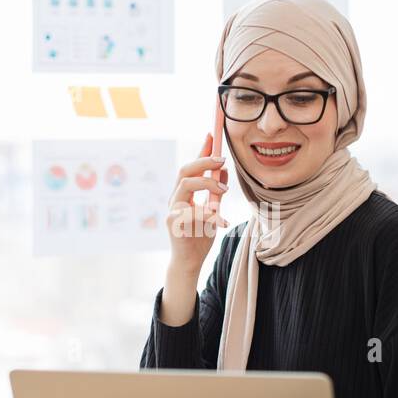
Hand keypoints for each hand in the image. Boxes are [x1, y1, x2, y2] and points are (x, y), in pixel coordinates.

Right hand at [165, 133, 229, 273]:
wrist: (190, 262)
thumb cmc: (199, 237)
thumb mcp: (213, 210)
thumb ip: (216, 192)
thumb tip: (223, 169)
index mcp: (183, 194)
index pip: (191, 167)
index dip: (201, 150)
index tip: (212, 135)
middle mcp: (175, 198)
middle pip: (185, 170)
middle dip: (204, 161)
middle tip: (223, 160)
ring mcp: (172, 209)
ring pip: (186, 184)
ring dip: (208, 183)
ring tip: (224, 191)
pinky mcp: (173, 222)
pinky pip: (192, 211)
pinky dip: (210, 214)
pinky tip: (222, 221)